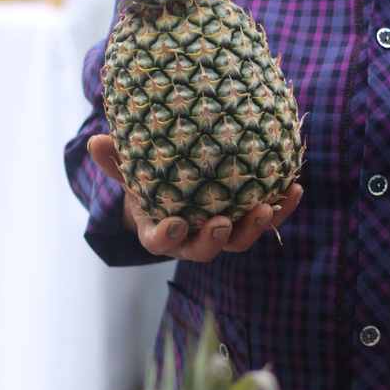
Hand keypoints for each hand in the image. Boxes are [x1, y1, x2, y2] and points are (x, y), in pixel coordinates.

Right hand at [87, 134, 302, 261]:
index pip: (160, 240)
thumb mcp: (134, 172)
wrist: (179, 187)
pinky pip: (269, 217)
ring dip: (256, 225)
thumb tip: (95, 140)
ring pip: (241, 239)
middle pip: (206, 249)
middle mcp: (193, 238)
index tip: (172, 224)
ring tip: (269, 206)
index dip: (166, 236)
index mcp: (161, 230)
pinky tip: (295, 188)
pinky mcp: (248, 219)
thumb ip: (117, 161)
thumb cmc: (152, 180)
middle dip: (215, 239)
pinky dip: (283, 207)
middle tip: (223, 223)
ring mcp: (224, 231)